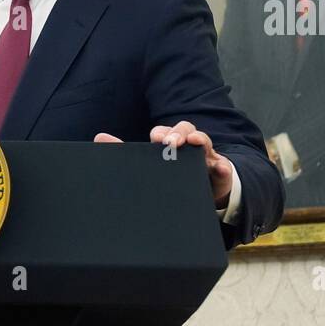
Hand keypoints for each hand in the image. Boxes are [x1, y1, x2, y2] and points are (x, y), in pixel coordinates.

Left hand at [94, 120, 233, 207]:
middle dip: (179, 133)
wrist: (202, 195)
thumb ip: (126, 152)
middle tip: (171, 142)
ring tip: (195, 143)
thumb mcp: (152, 164)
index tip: (155, 139)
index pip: (167, 132)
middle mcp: (190, 147)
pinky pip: (224, 169)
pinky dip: (223, 167)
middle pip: (187, 130)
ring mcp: (207, 158)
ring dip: (201, 141)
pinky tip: (220, 169)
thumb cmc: (173, 174)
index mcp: (172, 144)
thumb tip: (100, 137)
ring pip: (206, 143)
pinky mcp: (221, 174)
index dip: (162, 132)